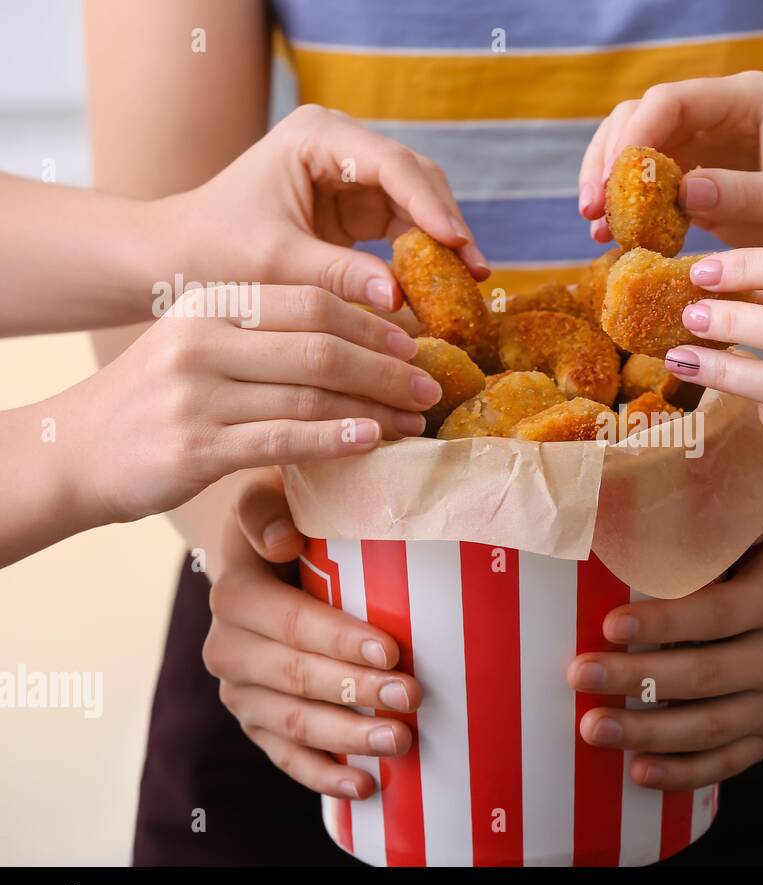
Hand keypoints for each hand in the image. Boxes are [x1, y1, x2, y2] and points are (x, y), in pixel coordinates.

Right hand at [52, 284, 438, 523]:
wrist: (76, 448)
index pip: (312, 302)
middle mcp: (202, 339)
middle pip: (320, 344)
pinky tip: (374, 439)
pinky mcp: (196, 447)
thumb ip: (268, 336)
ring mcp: (196, 393)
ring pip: (310, 392)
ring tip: (416, 420)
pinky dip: (337, 438)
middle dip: (387, 366)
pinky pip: (285, 438)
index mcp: (211, 303)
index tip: (416, 343)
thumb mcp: (203, 344)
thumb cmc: (160, 398)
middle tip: (430, 385)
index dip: (372, 322)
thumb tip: (364, 339)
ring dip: (375, 406)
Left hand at [167, 104, 489, 308]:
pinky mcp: (360, 208)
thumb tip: (401, 298)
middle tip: (476, 271)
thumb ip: (338, 277)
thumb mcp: (276, 264)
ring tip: (470, 283)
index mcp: (317, 136)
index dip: (432, 205)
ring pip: (420, 202)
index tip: (458, 244)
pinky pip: (407, 228)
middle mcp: (342, 146)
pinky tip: (444, 288)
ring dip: (445, 243)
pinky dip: (425, 257)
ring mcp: (354, 174)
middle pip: (417, 178)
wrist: (179, 258)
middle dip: (447, 225)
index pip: (392, 164)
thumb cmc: (215, 251)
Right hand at [203, 471, 422, 799]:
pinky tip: (363, 787)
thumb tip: (282, 540)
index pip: (286, 620)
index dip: (337, 638)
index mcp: (235, 589)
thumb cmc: (293, 518)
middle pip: (292, 677)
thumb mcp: (276, 494)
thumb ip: (268, 508)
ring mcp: (239, 688)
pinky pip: (283, 756)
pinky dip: (321, 775)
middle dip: (355, 691)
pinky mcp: (254, 719)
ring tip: (400, 742)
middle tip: (411, 697)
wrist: (269, 551)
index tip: (391, 649)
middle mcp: (228, 644)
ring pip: (290, 722)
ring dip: (346, 737)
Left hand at [566, 504, 762, 789]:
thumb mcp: (755, 505)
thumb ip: (718, 486)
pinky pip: (728, 762)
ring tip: (590, 729)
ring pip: (714, 726)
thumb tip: (651, 446)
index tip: (610, 623)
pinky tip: (636, 774)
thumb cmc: (755, 541)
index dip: (667, 623)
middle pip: (709, 675)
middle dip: (639, 679)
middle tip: (576, 674)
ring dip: (650, 734)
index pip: (719, 613)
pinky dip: (684, 773)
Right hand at [578, 71, 762, 253]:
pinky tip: (615, 240)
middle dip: (611, 160)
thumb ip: (739, 194)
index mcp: (749, 100)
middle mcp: (724, 114)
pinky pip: (656, 188)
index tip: (613, 184)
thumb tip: (680, 190)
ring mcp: (713, 148)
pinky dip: (633, 210)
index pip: (672, 101)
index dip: (634, 137)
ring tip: (596, 228)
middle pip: (643, 118)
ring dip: (613, 185)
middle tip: (593, 211)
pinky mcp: (709, 183)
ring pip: (641, 151)